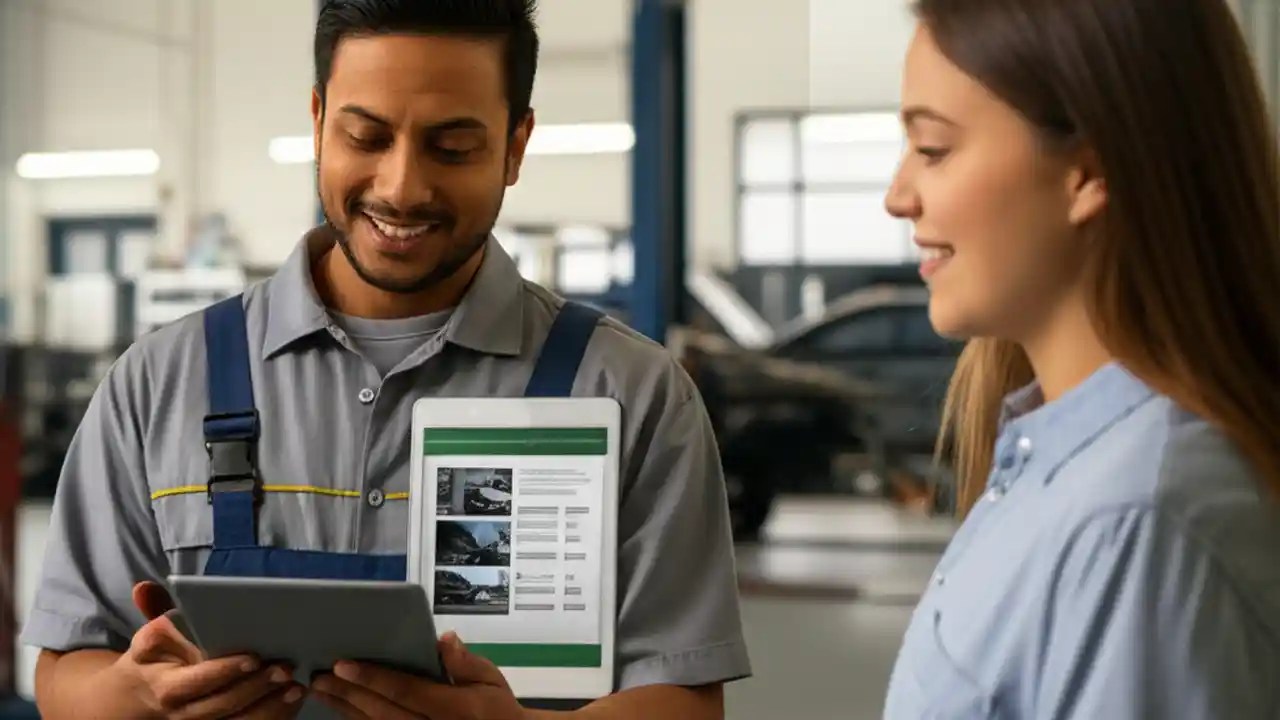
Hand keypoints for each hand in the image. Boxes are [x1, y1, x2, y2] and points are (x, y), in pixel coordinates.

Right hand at [121, 580, 307, 718]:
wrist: (139, 696)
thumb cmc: (157, 658)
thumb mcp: (152, 635)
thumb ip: (155, 612)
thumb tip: (144, 588)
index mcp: (166, 685)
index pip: (197, 680)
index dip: (225, 670)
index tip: (253, 657)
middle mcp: (182, 711)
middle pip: (221, 705)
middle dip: (255, 687)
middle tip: (285, 668)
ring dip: (269, 707)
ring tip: (295, 687)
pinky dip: (271, 717)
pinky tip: (292, 701)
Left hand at [311, 632, 524, 719]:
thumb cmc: (496, 707)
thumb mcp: (491, 680)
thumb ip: (466, 662)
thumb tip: (444, 640)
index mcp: (451, 708)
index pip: (404, 691)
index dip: (372, 678)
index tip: (344, 665)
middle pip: (381, 711)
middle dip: (348, 694)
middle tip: (319, 676)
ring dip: (345, 710)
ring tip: (321, 692)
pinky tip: (342, 711)